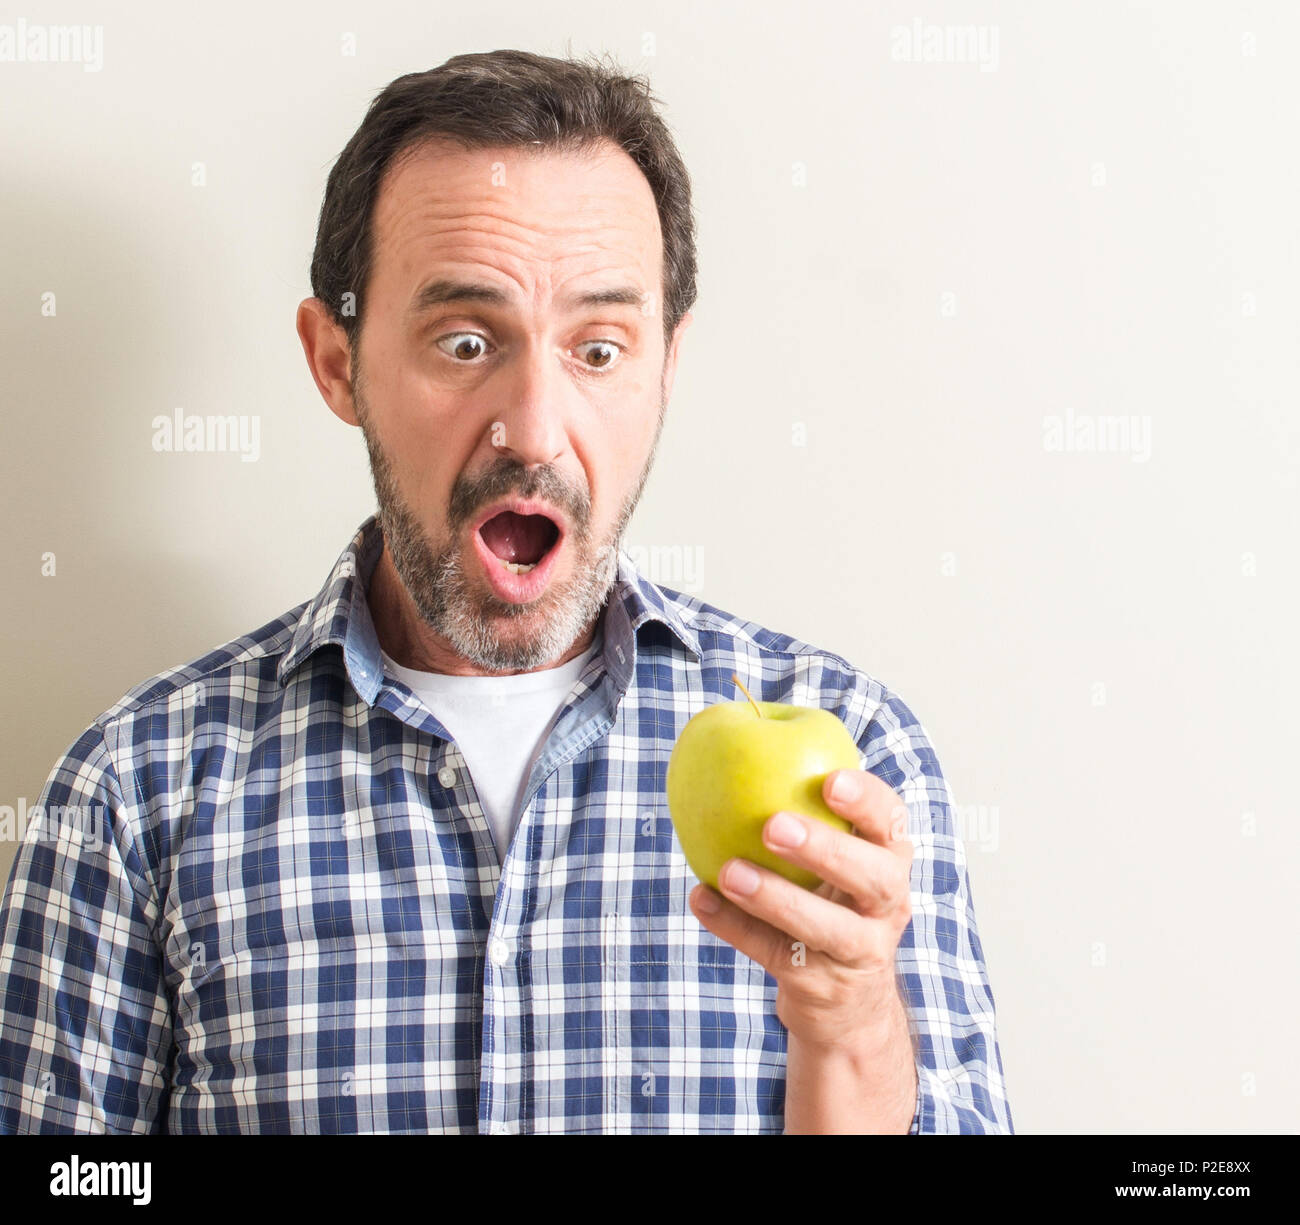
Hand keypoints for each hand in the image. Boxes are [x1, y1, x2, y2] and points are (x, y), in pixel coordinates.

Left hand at [688, 767, 913, 1049]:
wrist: (847, 1003)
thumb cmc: (828, 898)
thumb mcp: (835, 857)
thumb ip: (807, 808)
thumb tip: (739, 738)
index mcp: (890, 858)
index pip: (892, 822)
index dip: (867, 800)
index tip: (830, 779)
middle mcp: (887, 905)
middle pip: (873, 876)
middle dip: (825, 849)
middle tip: (773, 825)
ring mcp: (860, 952)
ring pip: (828, 927)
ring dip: (775, 898)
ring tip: (728, 872)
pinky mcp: (823, 987)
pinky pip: (778, 955)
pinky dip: (737, 928)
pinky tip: (702, 899)